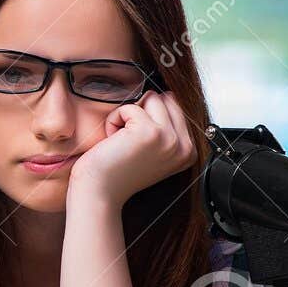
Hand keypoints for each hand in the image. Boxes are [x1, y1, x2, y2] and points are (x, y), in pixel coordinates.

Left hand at [67, 91, 196, 207]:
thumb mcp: (152, 149)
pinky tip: (113, 143)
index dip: (149, 118)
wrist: (99, 192)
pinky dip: (114, 121)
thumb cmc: (117, 172)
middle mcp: (185, 146)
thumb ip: (166, 126)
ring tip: (122, 142)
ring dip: (128, 116)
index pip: (175, 106)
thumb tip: (167, 94)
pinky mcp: (151, 132)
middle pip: (165, 99)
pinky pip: (129, 107)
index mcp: (188, 151)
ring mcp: (170, 139)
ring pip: (150, 98)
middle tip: (128, 143)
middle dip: (141, 113)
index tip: (138, 146)